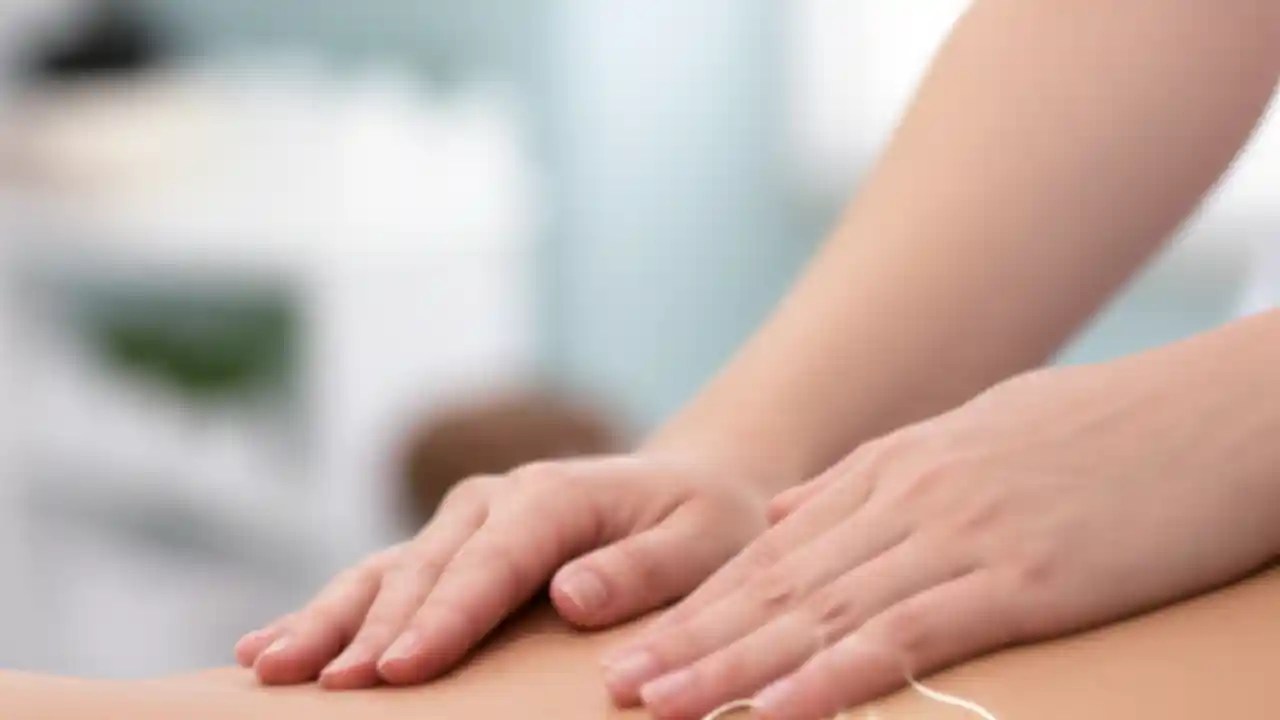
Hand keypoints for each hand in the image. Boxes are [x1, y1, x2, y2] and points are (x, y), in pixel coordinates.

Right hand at [234, 453, 768, 687]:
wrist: (690, 489)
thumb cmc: (705, 521)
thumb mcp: (705, 541)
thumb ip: (643, 568)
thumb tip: (572, 597)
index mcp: (556, 496)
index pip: (491, 563)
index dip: (442, 618)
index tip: (398, 668)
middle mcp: (497, 501)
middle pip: (423, 569)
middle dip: (371, 627)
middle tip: (326, 684)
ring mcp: (467, 521)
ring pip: (386, 572)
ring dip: (328, 617)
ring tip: (268, 663)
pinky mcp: (453, 547)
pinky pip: (385, 579)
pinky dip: (331, 610)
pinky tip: (271, 642)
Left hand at [604, 358, 1279, 719]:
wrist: (1219, 410)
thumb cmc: (1105, 429)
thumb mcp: (973, 437)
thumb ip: (875, 480)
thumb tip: (794, 517)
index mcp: (895, 466)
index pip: (775, 552)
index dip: (703, 605)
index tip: (642, 643)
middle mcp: (908, 498)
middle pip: (776, 585)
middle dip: (691, 641)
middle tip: (615, 687)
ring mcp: (959, 536)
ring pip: (819, 612)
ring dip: (732, 667)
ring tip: (659, 705)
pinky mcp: (1021, 580)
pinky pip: (908, 635)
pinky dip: (835, 678)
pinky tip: (779, 711)